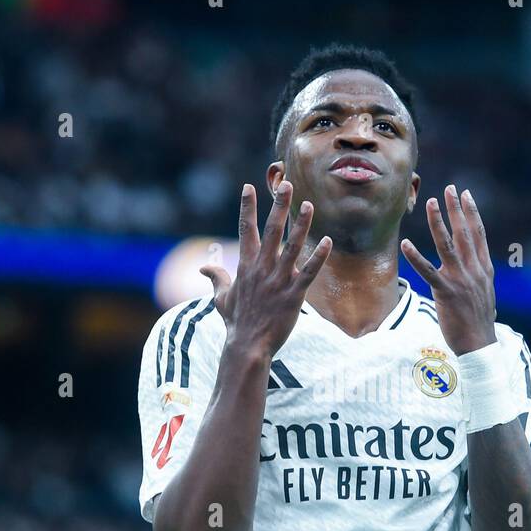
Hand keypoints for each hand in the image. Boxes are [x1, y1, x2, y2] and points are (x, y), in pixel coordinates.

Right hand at [200, 180, 332, 358]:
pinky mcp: (293, 295)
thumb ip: (216, 278)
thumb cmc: (235, 322)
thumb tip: (202, 267)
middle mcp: (262, 269)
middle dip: (279, 205)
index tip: (249, 186)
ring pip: (292, 247)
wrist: (247, 346)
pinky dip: (318, 257)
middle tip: (286, 183)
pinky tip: (327, 242)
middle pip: (272, 230)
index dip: (247, 206)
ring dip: (301, 225)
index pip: (246, 229)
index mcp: (245, 266)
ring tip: (309, 205)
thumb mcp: (221, 297)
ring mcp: (278, 281)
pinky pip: (308, 273)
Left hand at [400, 185, 496, 354]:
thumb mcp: (485, 295)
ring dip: (439, 222)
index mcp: (483, 269)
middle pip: (465, 233)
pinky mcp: (446, 292)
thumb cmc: (479, 323)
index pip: (478, 234)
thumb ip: (479, 279)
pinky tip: (406, 243)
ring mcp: (461, 280)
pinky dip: (416, 256)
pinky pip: (428, 271)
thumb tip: (477, 272)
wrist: (480, 345)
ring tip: (430, 203)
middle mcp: (474, 270)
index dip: (472, 213)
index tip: (465, 195)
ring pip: (448, 245)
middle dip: (456, 209)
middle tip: (449, 188)